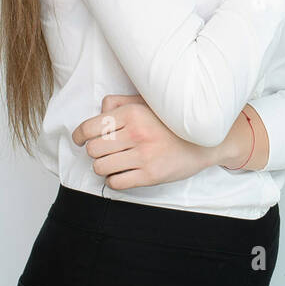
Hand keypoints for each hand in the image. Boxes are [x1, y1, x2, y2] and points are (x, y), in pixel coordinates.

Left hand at [71, 95, 221, 189]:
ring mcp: (143, 156)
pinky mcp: (150, 175)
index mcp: (133, 113)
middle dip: (95, 151)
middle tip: (105, 151)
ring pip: (101, 167)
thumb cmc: (173, 123)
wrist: (205, 141)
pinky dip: (114, 180)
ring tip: (114, 163)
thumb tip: (100, 110)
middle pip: (93, 149)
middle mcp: (136, 133)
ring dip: (103, 167)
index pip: (90, 127)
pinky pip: (116, 182)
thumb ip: (122, 103)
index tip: (79, 140)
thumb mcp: (149, 104)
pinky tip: (122, 174)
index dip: (79, 136)